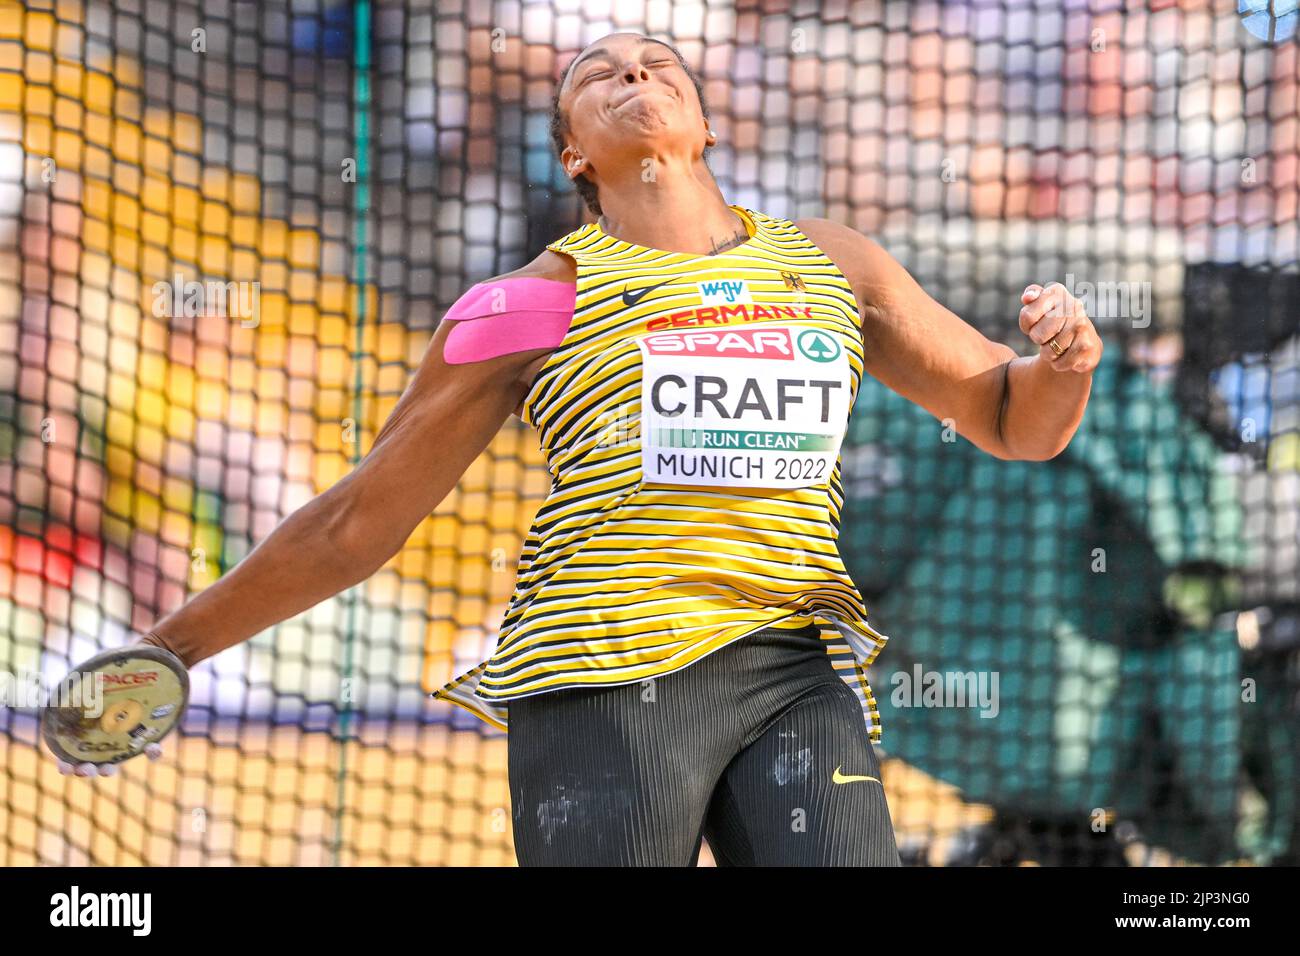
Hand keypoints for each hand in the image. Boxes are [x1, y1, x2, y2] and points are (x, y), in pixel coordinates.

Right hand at [47, 638, 187, 776]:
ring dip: (109, 769)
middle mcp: (106, 736)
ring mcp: (127, 737)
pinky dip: (152, 752)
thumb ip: (81, 682)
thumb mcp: (93, 673)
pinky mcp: (152, 732)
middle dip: (86, 770)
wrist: (147, 660)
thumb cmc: (114, 667)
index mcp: (88, 727)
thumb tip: (65, 686)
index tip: (65, 767)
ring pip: (118, 761)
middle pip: (92, 762)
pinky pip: (152, 749)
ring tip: (106, 769)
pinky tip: (152, 748)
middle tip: (85, 769)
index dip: (66, 764)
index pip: (72, 752)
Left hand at [1019, 283, 1101, 373]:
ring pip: (1049, 351)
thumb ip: (1032, 294)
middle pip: (1038, 336)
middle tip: (1047, 336)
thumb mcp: (1040, 304)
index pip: (1027, 316)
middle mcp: (1073, 306)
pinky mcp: (1088, 346)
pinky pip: (1060, 363)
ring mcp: (1082, 326)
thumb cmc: (1053, 321)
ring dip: (1048, 353)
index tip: (1035, 323)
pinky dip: (1058, 364)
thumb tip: (1027, 298)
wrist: (1082, 341)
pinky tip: (1066, 355)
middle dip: (1038, 340)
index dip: (1027, 326)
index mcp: (1057, 292)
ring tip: (1057, 345)